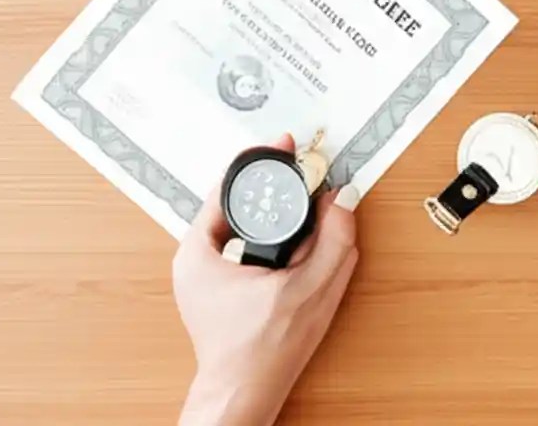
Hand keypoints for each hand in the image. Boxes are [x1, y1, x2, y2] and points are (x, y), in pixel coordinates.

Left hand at [174, 135, 360, 425]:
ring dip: (274, 215)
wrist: (244, 393)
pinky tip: (297, 245)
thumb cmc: (263, 351)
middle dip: (274, 191)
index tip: (284, 145)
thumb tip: (344, 201)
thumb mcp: (309, 289)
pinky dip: (271, 239)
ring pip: (243, 227)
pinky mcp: (217, 287)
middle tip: (303, 176)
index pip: (228, 188)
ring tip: (305, 207)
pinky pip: (245, 248)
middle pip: (237, 204)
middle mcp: (193, 259)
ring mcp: (203, 275)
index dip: (261, 163)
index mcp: (199, 252)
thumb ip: (333, 241)